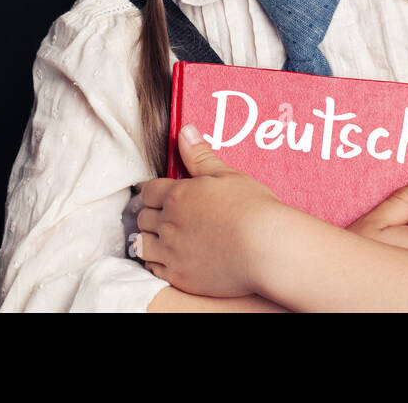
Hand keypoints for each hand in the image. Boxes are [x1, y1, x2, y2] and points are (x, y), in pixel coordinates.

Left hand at [134, 124, 282, 297]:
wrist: (265, 248)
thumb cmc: (251, 208)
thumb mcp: (227, 174)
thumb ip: (200, 155)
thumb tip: (185, 131)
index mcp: (177, 195)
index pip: (149, 191)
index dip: (151, 192)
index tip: (155, 195)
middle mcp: (168, 223)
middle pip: (143, 217)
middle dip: (149, 214)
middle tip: (158, 215)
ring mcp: (172, 252)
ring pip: (142, 244)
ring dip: (147, 239)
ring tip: (157, 238)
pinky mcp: (179, 276)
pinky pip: (153, 269)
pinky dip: (154, 262)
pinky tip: (165, 259)